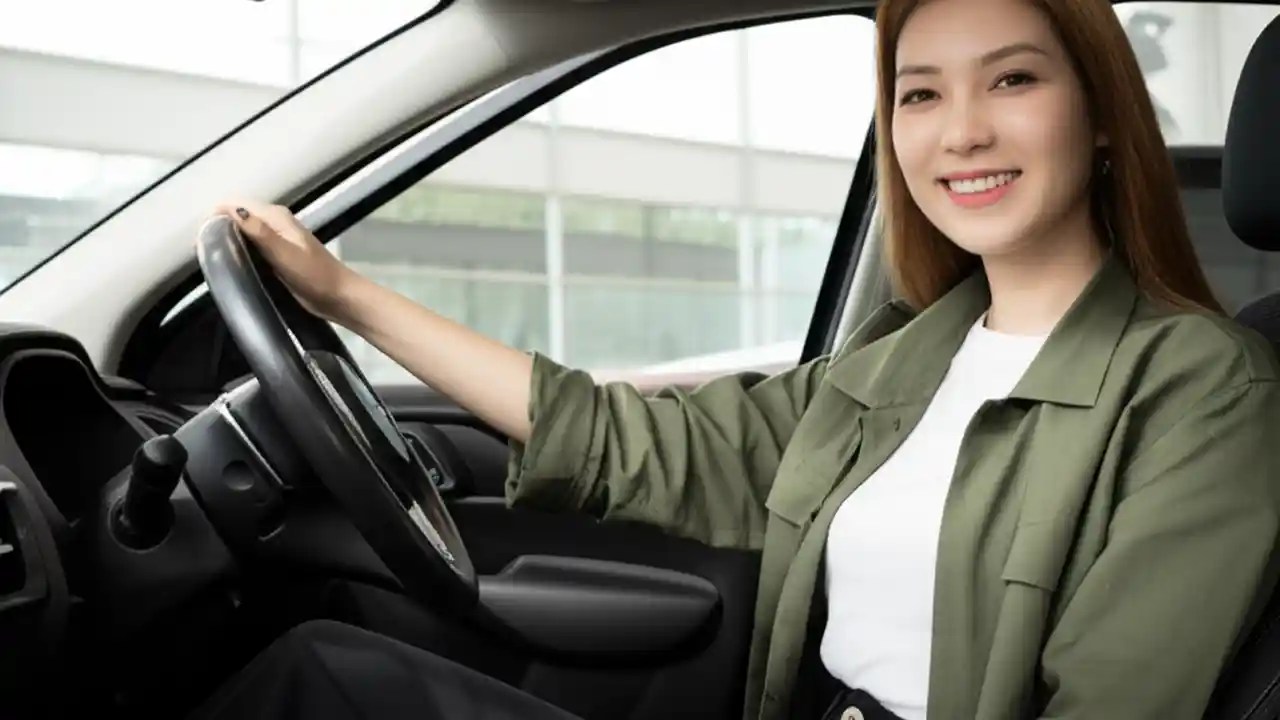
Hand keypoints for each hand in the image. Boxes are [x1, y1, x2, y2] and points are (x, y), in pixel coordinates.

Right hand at [209, 200, 357, 322]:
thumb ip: (260, 232)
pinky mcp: (277, 255)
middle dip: (218, 228)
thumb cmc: (314, 275)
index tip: (200, 237)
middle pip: (237, 216)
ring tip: (210, 258)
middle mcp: (274, 223)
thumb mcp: (284, 253)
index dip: (215, 215)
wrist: (338, 296)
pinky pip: (251, 247)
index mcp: (276, 217)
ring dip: (227, 240)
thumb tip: (234, 210)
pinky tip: (230, 264)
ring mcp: (276, 239)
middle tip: (201, 251)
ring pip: (243, 232)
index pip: (236, 204)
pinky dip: (239, 251)